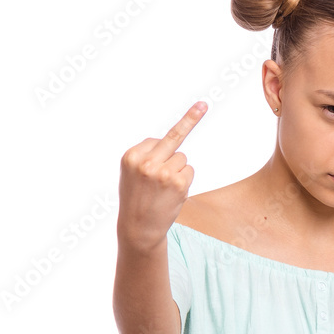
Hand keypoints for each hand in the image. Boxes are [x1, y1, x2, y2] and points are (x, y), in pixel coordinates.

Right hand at [117, 101, 207, 252]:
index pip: (156, 139)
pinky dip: (185, 181)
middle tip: (203, 105)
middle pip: (173, 139)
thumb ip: (147, 155)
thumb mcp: (131, 173)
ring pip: (182, 159)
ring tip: (164, 188)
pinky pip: (189, 171)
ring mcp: (163, 172)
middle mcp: (146, 162)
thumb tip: (171, 141)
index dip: (165, 143)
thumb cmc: (136, 199)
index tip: (196, 109)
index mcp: (131, 156)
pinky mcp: (178, 184)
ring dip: (178, 171)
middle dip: (190, 119)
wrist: (139, 228)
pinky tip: (172, 193)